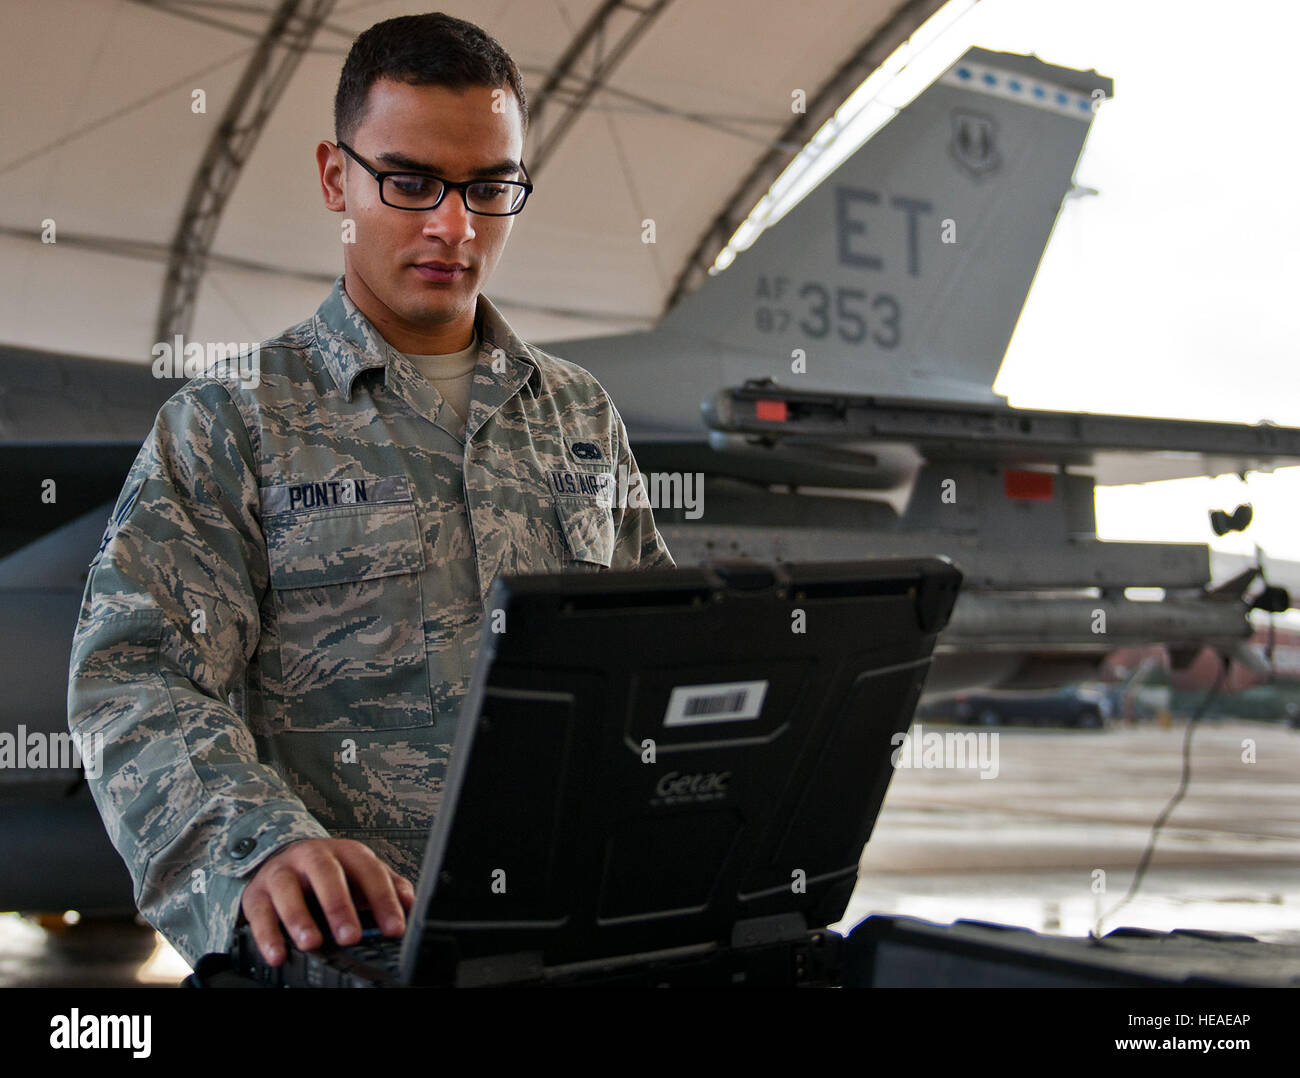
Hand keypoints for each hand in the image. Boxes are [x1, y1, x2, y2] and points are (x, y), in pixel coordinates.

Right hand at [239, 837, 414, 966]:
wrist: (282, 856)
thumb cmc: (328, 872)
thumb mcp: (360, 873)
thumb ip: (388, 885)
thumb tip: (410, 903)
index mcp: (346, 852)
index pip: (370, 872)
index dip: (383, 901)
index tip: (393, 928)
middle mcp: (313, 857)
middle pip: (327, 875)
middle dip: (339, 906)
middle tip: (350, 936)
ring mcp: (283, 872)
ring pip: (288, 890)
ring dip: (300, 918)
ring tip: (312, 943)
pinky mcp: (256, 892)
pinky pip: (259, 913)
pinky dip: (267, 935)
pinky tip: (278, 954)